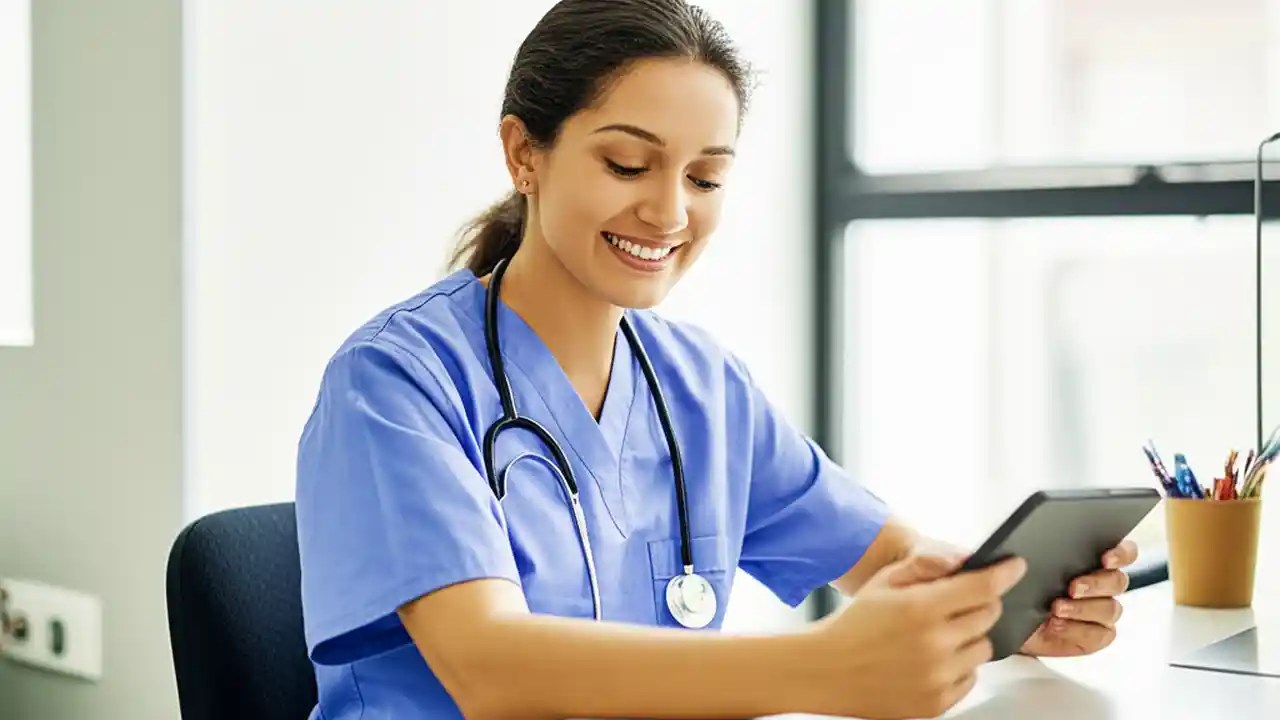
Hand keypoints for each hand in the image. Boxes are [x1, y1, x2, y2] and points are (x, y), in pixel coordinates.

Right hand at [807, 553, 1026, 718]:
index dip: (1005, 573)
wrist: (826, 670)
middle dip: (978, 604)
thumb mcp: (885, 582)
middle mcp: (934, 644)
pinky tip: (931, 660)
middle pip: (988, 616)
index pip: (982, 587)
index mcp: (921, 608)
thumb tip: (967, 561)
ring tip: (936, 636)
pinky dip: (958, 667)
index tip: (1015, 566)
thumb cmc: (855, 623)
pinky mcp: (937, 703)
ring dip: (968, 637)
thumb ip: (927, 567)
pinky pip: (970, 678)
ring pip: (983, 648)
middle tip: (954, 604)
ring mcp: (937, 677)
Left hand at [1018, 540, 1137, 656]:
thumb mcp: (1029, 568)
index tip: (1106, 559)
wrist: (1007, 621)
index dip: (1121, 554)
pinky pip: (1099, 635)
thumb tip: (1033, 552)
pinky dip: (1077, 630)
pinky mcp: (1096, 636)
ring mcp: (1102, 612)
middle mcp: (1103, 586)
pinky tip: (1057, 625)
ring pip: (1110, 609)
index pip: (1124, 554)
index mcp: (1094, 562)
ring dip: (1083, 608)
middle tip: (1072, 587)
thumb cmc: (1023, 589)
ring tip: (1057, 608)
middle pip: (1118, 582)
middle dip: (1096, 584)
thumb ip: (1044, 557)